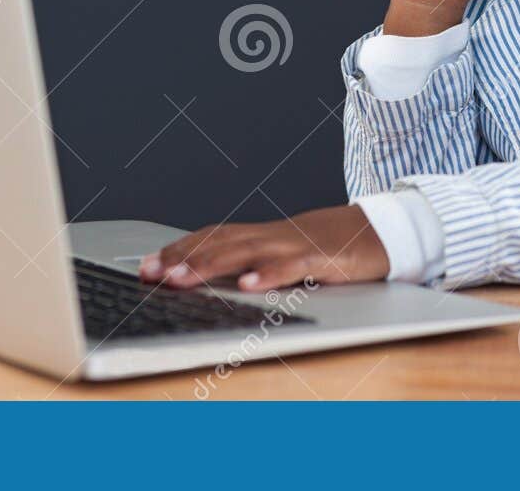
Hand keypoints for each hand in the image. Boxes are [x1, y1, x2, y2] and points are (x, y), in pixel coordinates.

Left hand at [139, 205, 388, 290]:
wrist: (374, 232)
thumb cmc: (322, 248)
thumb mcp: (280, 256)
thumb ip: (248, 265)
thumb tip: (206, 282)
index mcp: (258, 237)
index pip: (209, 237)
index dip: (177, 249)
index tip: (146, 266)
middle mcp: (268, 237)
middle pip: (217, 243)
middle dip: (180, 258)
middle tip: (150, 274)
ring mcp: (292, 245)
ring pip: (244, 253)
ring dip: (209, 265)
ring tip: (180, 279)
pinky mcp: (318, 258)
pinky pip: (289, 267)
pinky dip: (268, 275)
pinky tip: (248, 286)